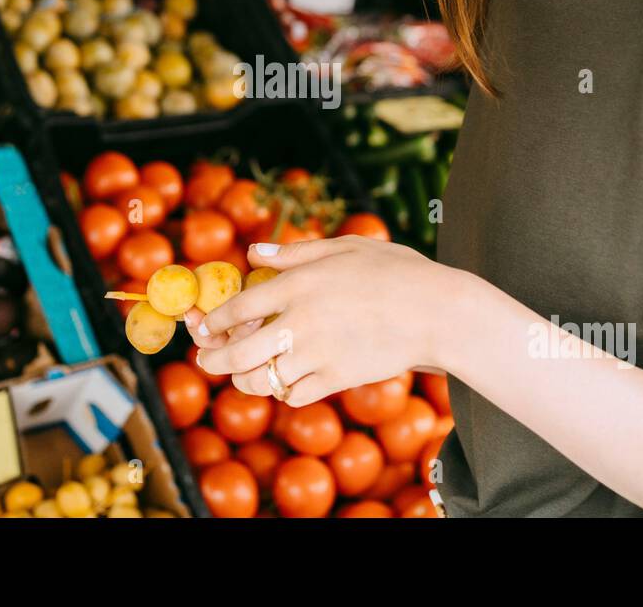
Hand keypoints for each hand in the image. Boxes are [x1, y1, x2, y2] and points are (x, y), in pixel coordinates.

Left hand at [184, 236, 450, 405]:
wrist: (439, 312)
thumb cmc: (396, 272)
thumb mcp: (345, 248)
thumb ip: (294, 253)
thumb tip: (251, 252)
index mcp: (299, 283)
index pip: (237, 307)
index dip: (212, 322)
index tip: (203, 328)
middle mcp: (301, 320)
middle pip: (237, 353)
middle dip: (212, 360)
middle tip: (205, 360)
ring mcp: (318, 353)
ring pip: (261, 380)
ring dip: (246, 380)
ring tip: (244, 374)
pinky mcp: (338, 378)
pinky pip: (294, 395)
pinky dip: (285, 392)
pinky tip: (287, 381)